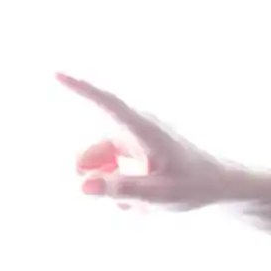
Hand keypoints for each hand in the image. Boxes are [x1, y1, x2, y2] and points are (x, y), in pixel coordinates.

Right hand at [59, 72, 242, 210]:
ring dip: (109, 186)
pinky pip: (107, 173)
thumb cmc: (193, 186)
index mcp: (144, 130)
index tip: (56, 73)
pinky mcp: (129, 153)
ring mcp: (130, 142)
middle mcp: (133, 131)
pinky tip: (141, 197)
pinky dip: (117, 187)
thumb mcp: (160, 194)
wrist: (214, 186)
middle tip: (115, 196)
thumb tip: (82, 185)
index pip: (107, 105)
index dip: (82, 89)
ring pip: (96, 168)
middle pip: (88, 155)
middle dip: (91, 178)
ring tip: (141, 197)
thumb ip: (122, 189)